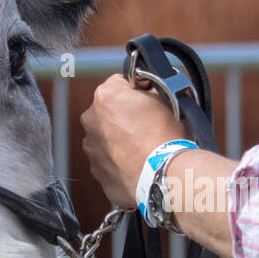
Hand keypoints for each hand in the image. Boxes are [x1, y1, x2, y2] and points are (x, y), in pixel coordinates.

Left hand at [80, 75, 188, 210]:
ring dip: (120, 139)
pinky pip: (108, 160)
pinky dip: (119, 160)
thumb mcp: (167, 99)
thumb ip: (150, 89)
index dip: (137, 90)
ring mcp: (91, 148)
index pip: (119, 83)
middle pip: (108, 111)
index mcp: (105, 97)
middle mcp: (91, 121)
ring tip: (143, 146)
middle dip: (124, 115)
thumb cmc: (167, 136)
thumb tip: (149, 89)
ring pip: (106, 137)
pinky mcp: (96, 170)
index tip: (148, 98)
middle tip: (147, 125)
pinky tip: (138, 162)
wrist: (162, 175)